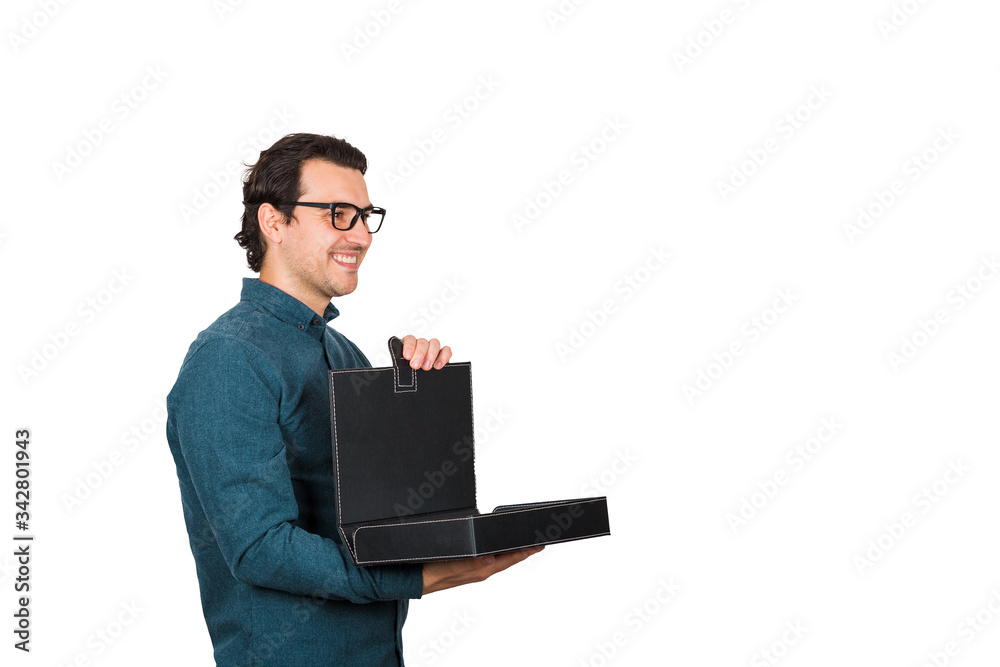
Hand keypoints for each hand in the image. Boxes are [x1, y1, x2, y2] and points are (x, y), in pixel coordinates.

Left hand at [400, 335, 451, 369]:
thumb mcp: (403, 370)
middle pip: (422, 342)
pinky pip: (446, 350)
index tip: (407, 356)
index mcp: (410, 346)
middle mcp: (421, 345)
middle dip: (420, 354)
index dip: (409, 346)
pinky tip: (438, 366)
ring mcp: (433, 349)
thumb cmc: (409, 374)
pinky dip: (443, 357)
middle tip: (416, 365)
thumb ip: (402, 365)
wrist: (416, 384)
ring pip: (435, 343)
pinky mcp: (443, 355)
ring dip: (431, 355)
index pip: (410, 339)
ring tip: (426, 367)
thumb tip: (396, 365)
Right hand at [422, 547, 543, 594]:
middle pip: (508, 559)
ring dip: (512, 553)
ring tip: (524, 546)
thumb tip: (491, 559)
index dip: (525, 552)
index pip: (509, 559)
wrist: (413, 580)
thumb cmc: (430, 574)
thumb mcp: (450, 566)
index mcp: (480, 570)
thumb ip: (470, 564)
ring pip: (499, 560)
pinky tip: (499, 550)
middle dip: (523, 551)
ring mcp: (474, 570)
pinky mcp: (467, 568)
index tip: (540, 545)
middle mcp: (480, 571)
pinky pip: (489, 561)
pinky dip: (498, 554)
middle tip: (538, 543)